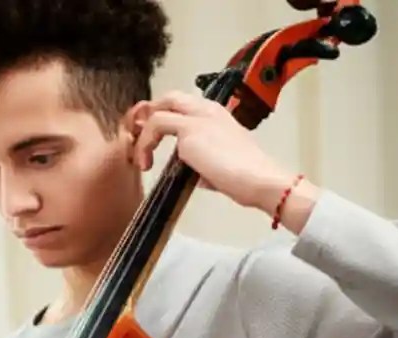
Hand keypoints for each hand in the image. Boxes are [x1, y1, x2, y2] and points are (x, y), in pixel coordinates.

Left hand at [129, 90, 319, 228]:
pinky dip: (144, 143)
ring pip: (158, 110)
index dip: (164, 118)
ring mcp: (198, 117)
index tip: (152, 141)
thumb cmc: (245, 179)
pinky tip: (146, 163)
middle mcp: (208, 110)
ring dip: (144, 136)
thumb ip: (201, 163)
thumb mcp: (218, 168)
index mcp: (218, 116)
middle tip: (140, 140)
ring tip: (142, 161)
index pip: (184, 106)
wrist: (258, 179)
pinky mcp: (189, 128)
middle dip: (150, 116)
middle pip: (170, 98)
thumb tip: (191, 172)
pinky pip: (156, 124)